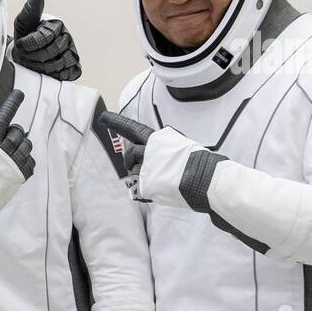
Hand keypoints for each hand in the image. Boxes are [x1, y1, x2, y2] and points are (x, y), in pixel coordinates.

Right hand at [0, 88, 34, 179]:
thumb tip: (1, 126)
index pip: (4, 116)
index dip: (12, 103)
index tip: (19, 94)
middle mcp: (5, 148)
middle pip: (18, 130)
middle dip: (13, 133)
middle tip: (5, 141)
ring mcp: (16, 161)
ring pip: (27, 143)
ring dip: (20, 145)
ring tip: (10, 154)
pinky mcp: (23, 172)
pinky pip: (31, 159)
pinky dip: (24, 159)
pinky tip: (14, 164)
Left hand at [11, 0, 80, 80]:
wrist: (26, 58)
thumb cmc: (25, 38)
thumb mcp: (23, 23)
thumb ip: (30, 10)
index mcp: (56, 25)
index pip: (45, 37)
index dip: (30, 44)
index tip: (21, 45)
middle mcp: (67, 38)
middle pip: (51, 52)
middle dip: (33, 57)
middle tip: (26, 57)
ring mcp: (72, 53)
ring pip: (58, 65)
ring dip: (40, 68)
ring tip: (33, 64)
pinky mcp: (74, 68)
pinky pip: (67, 74)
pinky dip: (53, 76)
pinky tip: (45, 72)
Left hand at [100, 111, 219, 208]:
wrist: (207, 180)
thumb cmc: (203, 165)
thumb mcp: (183, 147)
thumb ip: (166, 150)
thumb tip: (162, 160)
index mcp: (159, 139)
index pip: (133, 129)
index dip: (116, 123)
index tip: (103, 118)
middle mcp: (148, 150)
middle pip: (130, 155)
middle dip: (131, 161)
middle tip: (140, 167)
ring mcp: (145, 167)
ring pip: (133, 173)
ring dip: (141, 178)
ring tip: (161, 181)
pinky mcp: (144, 184)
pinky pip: (138, 190)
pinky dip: (145, 192)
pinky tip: (161, 192)